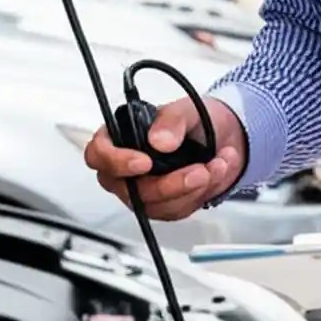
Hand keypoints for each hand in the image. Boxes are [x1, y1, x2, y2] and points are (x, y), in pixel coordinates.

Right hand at [82, 96, 245, 219]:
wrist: (222, 137)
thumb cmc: (195, 121)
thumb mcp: (185, 110)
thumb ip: (171, 120)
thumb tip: (159, 141)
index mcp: (119, 138)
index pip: (98, 155)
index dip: (116, 162)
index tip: (144, 162)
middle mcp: (125, 168)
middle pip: (129, 190)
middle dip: (169, 184)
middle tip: (199, 170)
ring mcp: (143, 189)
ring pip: (156, 205)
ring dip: (192, 189)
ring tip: (217, 165)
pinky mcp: (164, 205)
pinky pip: (176, 210)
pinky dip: (201, 194)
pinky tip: (216, 173)